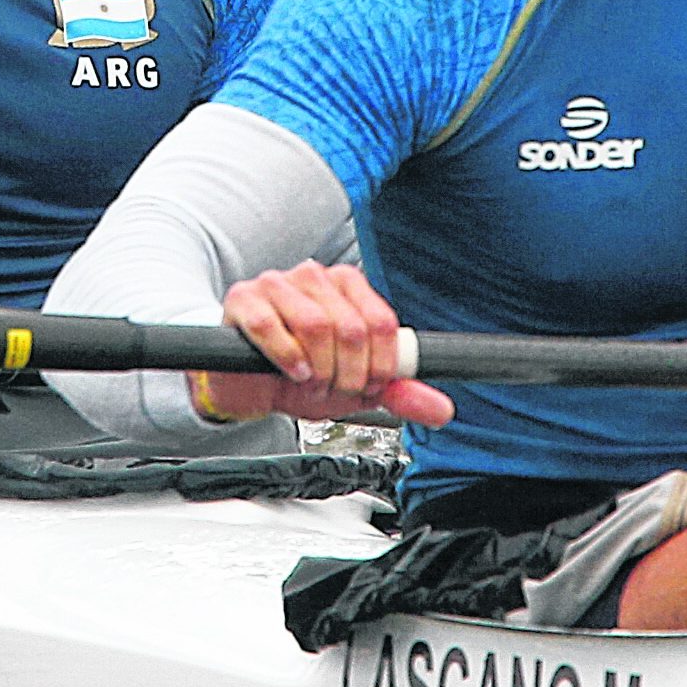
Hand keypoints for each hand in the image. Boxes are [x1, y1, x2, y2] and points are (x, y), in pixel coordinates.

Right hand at [193, 263, 454, 426]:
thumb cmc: (302, 375)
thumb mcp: (355, 386)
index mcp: (348, 286)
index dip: (379, 366)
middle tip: (334, 388)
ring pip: (315, 325)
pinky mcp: (243, 299)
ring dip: (317, 369)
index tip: (367, 385)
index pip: (382, 323)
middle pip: (351, 327)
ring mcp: (275, 283)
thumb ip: (398, 392)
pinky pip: (270, 326)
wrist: (249, 383)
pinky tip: (291, 371)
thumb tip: (443, 410)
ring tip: (310, 382)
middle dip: (347, 373)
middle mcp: (314, 276)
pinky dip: (286, 357)